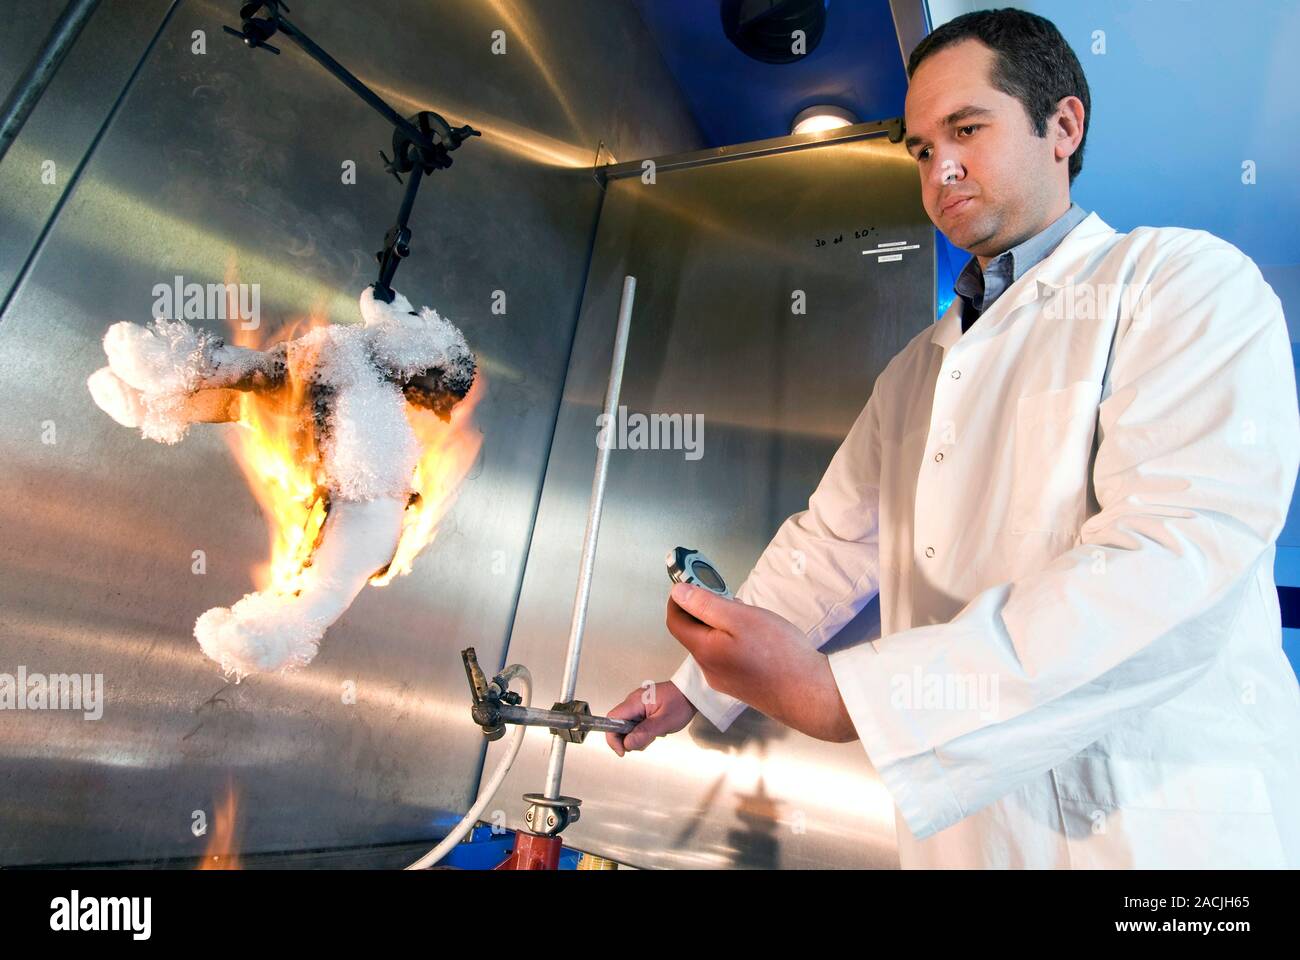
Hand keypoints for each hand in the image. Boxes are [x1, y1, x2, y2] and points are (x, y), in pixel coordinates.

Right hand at [605, 681, 697, 755]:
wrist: (691, 692)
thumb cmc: (681, 702)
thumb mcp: (664, 722)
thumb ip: (644, 733)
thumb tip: (627, 744)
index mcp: (635, 702)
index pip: (612, 720)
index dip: (612, 737)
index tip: (622, 750)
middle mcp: (633, 701)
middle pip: (618, 725)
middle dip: (629, 738)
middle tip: (645, 741)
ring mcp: (637, 704)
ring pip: (627, 726)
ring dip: (638, 735)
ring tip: (656, 733)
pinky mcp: (643, 708)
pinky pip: (636, 723)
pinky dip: (643, 730)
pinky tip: (656, 729)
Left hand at [665, 582, 855, 742]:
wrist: (810, 694)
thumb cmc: (778, 653)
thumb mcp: (740, 618)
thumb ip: (706, 605)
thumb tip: (678, 593)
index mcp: (704, 650)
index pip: (675, 621)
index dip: (678, 599)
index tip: (692, 582)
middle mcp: (709, 669)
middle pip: (693, 633)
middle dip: (703, 610)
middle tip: (726, 595)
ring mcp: (725, 680)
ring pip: (712, 645)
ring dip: (720, 625)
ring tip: (746, 613)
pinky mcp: (741, 686)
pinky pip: (727, 657)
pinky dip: (732, 640)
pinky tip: (756, 636)